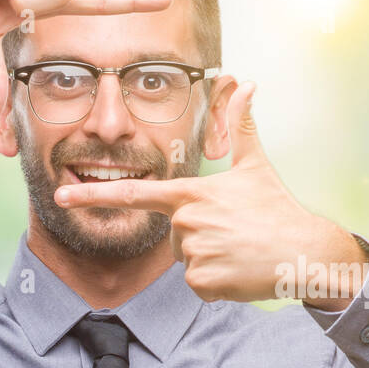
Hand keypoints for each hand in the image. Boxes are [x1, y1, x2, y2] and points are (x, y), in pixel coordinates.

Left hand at [53, 82, 368, 308]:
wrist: (305, 251)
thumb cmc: (278, 208)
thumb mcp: (256, 165)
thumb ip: (241, 125)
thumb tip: (246, 82)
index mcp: (191, 193)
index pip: (135, 193)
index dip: (94, 193)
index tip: (63, 195)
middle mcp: (187, 222)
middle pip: (174, 235)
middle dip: (200, 238)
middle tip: (234, 233)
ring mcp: (195, 253)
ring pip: (187, 262)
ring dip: (211, 261)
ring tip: (240, 251)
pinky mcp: (205, 282)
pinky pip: (199, 286)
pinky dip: (218, 284)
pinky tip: (241, 271)